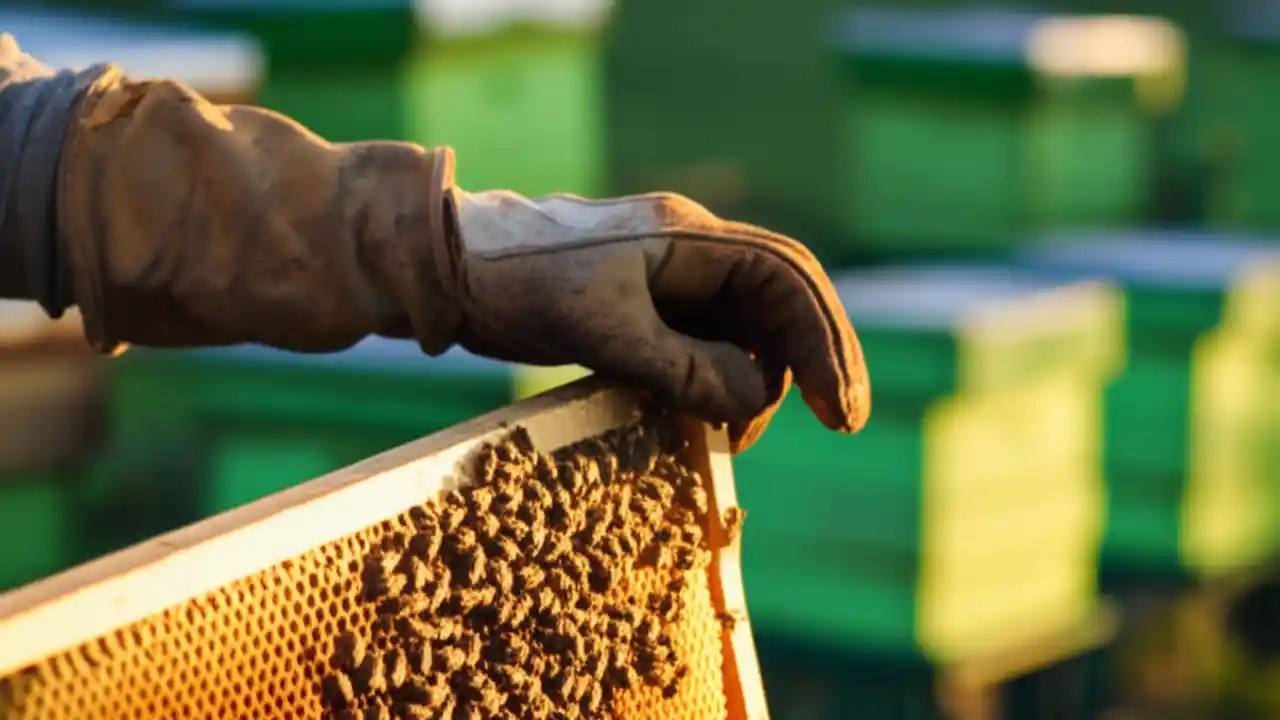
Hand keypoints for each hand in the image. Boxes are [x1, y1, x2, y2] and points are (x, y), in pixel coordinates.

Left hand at [440, 190, 870, 451]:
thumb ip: (681, 366)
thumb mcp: (600, 329)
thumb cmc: (516, 283)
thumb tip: (754, 398)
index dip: (824, 342)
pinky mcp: (649, 313)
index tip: (838, 408)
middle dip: (813, 361)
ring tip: (731, 440)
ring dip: (757, 385)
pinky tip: (706, 426)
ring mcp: (673, 284)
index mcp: (689, 239)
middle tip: (837, 421)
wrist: (451, 269)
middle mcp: (693, 255)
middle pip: (781, 304)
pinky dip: (718, 388)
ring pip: (747, 333)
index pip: (787, 280)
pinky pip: (707, 350)